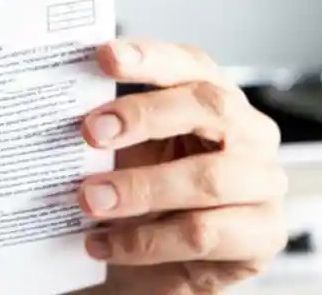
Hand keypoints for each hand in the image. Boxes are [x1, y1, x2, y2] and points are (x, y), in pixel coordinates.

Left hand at [77, 40, 287, 294]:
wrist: (162, 266)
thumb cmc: (147, 197)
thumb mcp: (126, 155)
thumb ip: (107, 130)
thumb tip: (57, 110)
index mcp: (215, 98)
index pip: (190, 64)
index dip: (150, 57)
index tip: (105, 56)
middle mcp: (249, 132)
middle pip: (209, 107)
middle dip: (144, 115)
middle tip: (90, 131)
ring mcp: (264, 183)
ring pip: (208, 178)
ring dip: (140, 189)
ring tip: (89, 199)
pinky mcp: (264, 235)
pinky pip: (203, 235)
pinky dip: (145, 241)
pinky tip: (103, 244)